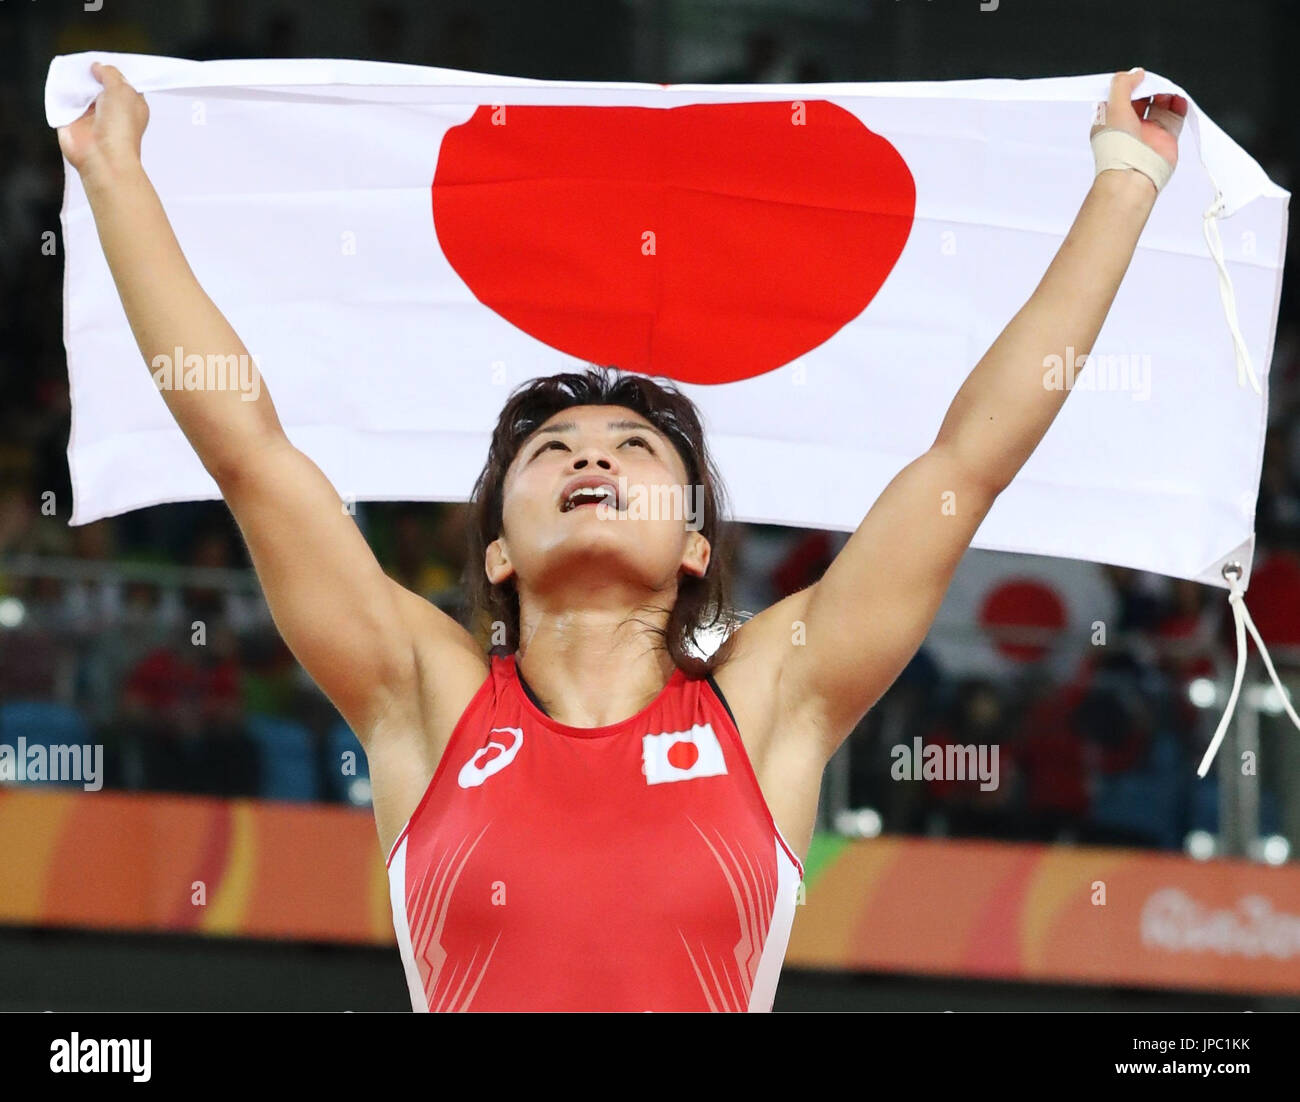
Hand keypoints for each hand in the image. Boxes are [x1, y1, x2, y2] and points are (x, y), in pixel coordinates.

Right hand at [56, 62, 149, 179]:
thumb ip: (110, 74)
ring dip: (76, 83)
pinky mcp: (73, 120)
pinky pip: (64, 101)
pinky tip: (62, 83)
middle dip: (92, 75)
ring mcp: (91, 116)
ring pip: (81, 91)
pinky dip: (62, 92)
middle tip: (85, 64)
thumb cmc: (120, 128)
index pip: (122, 83)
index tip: (104, 60)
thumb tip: (98, 67)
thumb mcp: (121, 91)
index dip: (113, 72)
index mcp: (131, 104)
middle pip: (99, 85)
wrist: (102, 157)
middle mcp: (112, 110)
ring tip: (73, 72)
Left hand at [1090, 68, 1186, 170]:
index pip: (1120, 96)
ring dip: (1165, 93)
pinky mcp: (1166, 137)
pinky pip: (1175, 116)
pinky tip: (1179, 98)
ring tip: (1167, 89)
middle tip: (1154, 81)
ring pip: (1160, 104)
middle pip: (1142, 97)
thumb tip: (1136, 73)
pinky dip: (1179, 105)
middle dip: (1149, 86)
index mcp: (1111, 119)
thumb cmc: (1117, 147)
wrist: (1132, 175)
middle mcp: (1129, 125)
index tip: (1137, 76)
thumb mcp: (1112, 107)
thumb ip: (1122, 85)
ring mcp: (1148, 131)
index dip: (1129, 84)